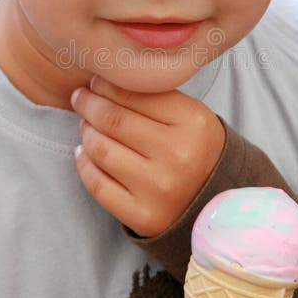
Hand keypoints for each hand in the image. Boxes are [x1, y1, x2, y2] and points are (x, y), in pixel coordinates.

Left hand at [70, 76, 225, 236]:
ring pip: (101, 150)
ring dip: (86, 132)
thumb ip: (154, 96)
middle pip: (113, 120)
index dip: (105, 85)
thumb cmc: (197, 150)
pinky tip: (85, 153)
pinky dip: (84, 164)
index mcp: (193, 123)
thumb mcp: (190, 116)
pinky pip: (97, 184)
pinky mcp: (143, 216)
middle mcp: (177, 155)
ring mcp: (159, 189)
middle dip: (88, 104)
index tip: (95, 82)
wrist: (217, 203)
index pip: (135, 94)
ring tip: (86, 125)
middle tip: (80, 98)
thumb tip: (102, 83)